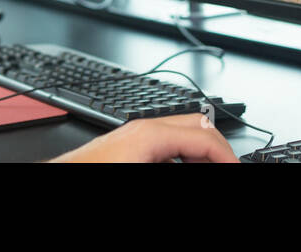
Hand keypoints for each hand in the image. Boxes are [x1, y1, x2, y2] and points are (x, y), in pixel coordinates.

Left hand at [48, 114, 239, 162]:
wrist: (64, 177)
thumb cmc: (99, 169)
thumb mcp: (153, 169)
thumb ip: (185, 163)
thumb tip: (209, 162)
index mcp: (151, 133)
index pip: (205, 136)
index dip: (227, 156)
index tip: (236, 169)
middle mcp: (142, 126)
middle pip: (196, 124)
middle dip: (215, 147)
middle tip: (226, 167)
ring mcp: (133, 134)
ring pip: (180, 131)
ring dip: (197, 151)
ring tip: (206, 168)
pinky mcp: (126, 145)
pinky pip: (163, 142)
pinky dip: (179, 154)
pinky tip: (180, 168)